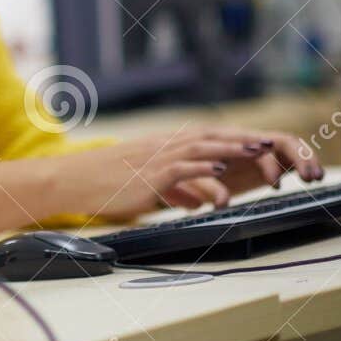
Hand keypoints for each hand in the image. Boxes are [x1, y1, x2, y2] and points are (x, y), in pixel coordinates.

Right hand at [69, 126, 313, 221]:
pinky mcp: (147, 174)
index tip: (258, 143)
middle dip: (240, 139)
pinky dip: (202, 166)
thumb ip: (174, 191)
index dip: (232, 138)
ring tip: (256, 150)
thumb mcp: (146, 187)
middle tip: (268, 143)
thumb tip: (195, 202)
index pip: (204, 138)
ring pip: (199, 147)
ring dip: (230, 147)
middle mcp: (161, 147)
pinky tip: (219, 167)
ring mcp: (154, 159)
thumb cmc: (104, 184)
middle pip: (208, 137)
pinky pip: (180, 167)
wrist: (72, 180)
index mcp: (162, 148)